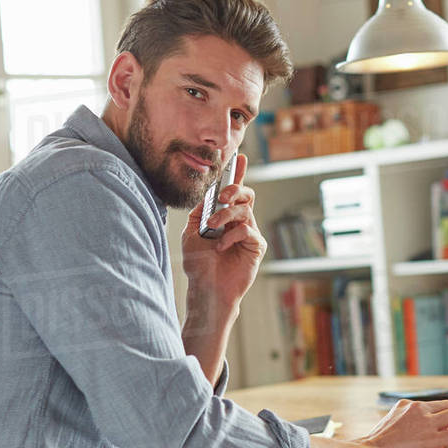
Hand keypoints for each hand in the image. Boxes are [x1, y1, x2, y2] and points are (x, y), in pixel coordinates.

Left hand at [181, 153, 266, 308]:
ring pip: (245, 210)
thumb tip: (208, 194)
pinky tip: (220, 247)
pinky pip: (247, 230)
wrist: (206, 289)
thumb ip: (199, 212)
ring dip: (225, 215)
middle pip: (246, 194)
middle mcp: (239, 222)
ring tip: (212, 228)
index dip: (237, 173)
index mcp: (224, 217)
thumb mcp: (191, 233)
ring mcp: (249, 233)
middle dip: (234, 189)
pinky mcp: (256, 246)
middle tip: (222, 196)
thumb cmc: (198, 264)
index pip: (232, 191)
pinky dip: (231, 236)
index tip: (239, 157)